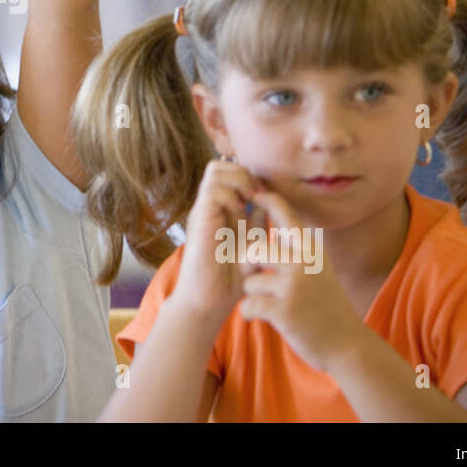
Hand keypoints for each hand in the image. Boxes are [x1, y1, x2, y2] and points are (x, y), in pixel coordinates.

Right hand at [172, 159, 269, 323]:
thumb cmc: (229, 279)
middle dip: (242, 172)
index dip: (248, 176)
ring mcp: (202, 212)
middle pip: (219, 165)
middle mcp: (208, 207)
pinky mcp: (200, 222)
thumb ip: (255, 223)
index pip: (228, 172)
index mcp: (219, 210)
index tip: (264, 195)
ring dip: (238, 181)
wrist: (208, 302)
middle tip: (257, 194)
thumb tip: (266, 202)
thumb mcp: (250, 245)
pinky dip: (231, 196)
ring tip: (250, 202)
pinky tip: (241, 213)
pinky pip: (214, 192)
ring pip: (215, 170)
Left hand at [238, 190, 368, 373]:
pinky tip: (262, 319)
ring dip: (252, 295)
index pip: (287, 215)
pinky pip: (248, 305)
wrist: (347, 345)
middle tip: (257, 282)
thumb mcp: (318, 270)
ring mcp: (294, 286)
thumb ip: (298, 250)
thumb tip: (276, 219)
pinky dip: (249, 314)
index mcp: (311, 251)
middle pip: (254, 250)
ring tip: (269, 305)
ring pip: (249, 281)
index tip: (256, 193)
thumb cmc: (327, 307)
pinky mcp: (284, 310)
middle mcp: (303, 263)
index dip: (269, 201)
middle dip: (247, 267)